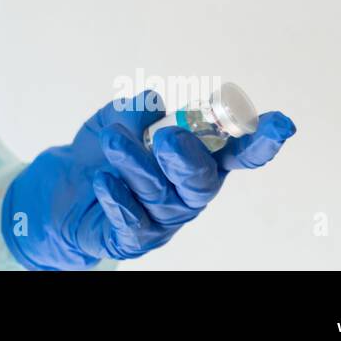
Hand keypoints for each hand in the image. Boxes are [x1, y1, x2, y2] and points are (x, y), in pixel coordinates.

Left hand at [1, 91, 296, 269]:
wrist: (58, 194)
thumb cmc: (101, 155)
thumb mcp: (113, 122)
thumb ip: (133, 112)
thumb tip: (153, 101)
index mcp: (195, 161)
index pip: (234, 153)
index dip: (259, 140)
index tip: (282, 123)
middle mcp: (186, 194)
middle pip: (201, 182)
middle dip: (187, 159)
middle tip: (167, 137)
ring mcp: (161, 220)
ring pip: (159, 195)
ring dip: (137, 165)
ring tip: (113, 140)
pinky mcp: (129, 239)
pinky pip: (131, 223)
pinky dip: (118, 199)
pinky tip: (103, 179)